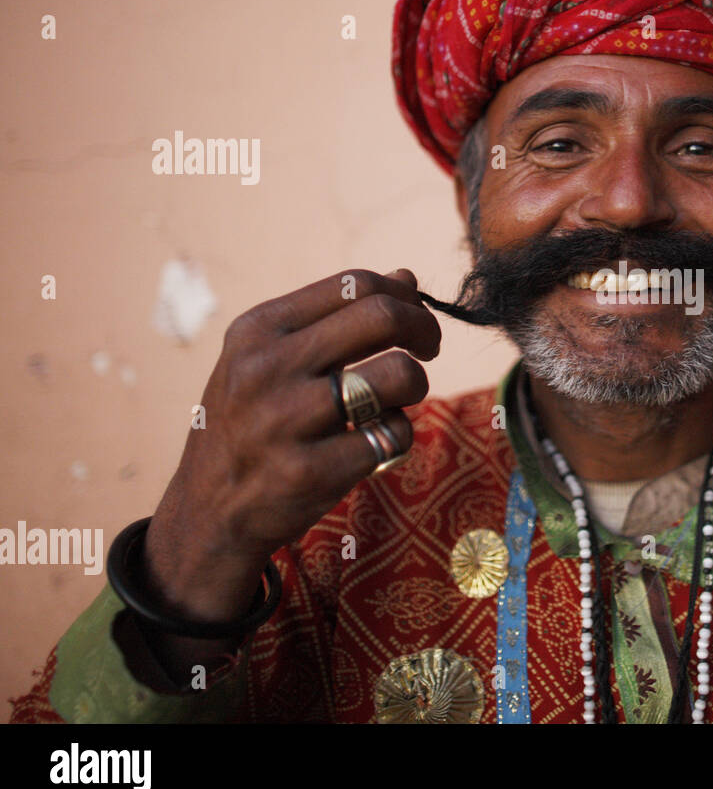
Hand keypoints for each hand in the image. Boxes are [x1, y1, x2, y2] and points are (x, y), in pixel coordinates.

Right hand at [142, 268, 440, 625]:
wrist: (208, 511)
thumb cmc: (253, 423)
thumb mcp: (270, 358)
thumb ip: (335, 317)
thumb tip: (407, 277)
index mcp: (258, 329)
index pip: (355, 284)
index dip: (403, 296)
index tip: (415, 316)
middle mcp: (266, 367)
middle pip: (383, 317)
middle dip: (425, 328)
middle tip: (429, 350)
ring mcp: (285, 420)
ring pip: (399, 373)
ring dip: (416, 384)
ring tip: (396, 401)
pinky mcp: (310, 471)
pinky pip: (394, 434)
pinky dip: (398, 437)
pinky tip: (373, 445)